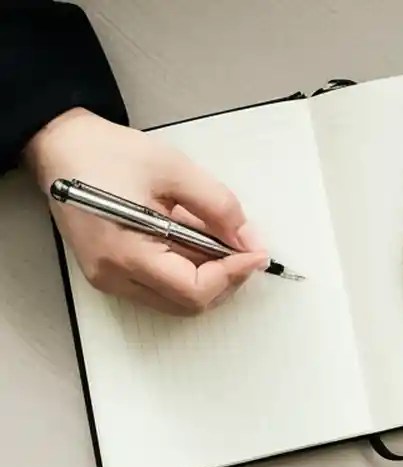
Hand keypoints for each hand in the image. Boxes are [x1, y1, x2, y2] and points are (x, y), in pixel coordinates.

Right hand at [23, 109, 266, 315]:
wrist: (62, 146)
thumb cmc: (109, 153)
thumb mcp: (174, 169)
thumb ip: (218, 206)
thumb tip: (250, 239)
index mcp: (126, 253)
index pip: (193, 289)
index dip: (233, 274)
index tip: (257, 252)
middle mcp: (113, 276)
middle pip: (188, 303)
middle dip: (225, 279)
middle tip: (246, 248)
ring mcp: (109, 278)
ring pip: (176, 299)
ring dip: (208, 276)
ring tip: (218, 238)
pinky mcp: (110, 272)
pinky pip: (160, 286)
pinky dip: (187, 270)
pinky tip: (194, 240)